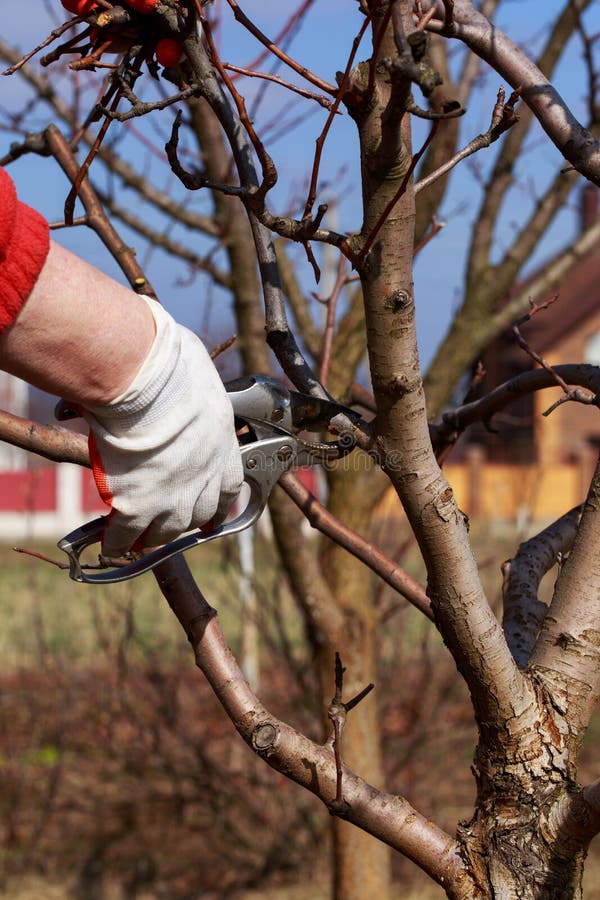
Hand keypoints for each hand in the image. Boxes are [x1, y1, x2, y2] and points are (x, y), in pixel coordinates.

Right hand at [83, 298, 242, 556]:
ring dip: (153, 536)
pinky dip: (116, 543)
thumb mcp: (194, 379)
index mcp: (222, 444)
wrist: (145, 378)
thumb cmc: (169, 363)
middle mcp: (204, 476)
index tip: (212, 512)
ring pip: (166, 531)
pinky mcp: (138, 504)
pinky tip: (108, 546)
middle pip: (198, 515)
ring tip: (139, 537)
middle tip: (168, 523)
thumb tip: (170, 379)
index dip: (217, 503)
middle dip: (183, 521)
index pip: (228, 487)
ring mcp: (173, 495)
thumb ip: (187, 394)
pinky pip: (126, 535)